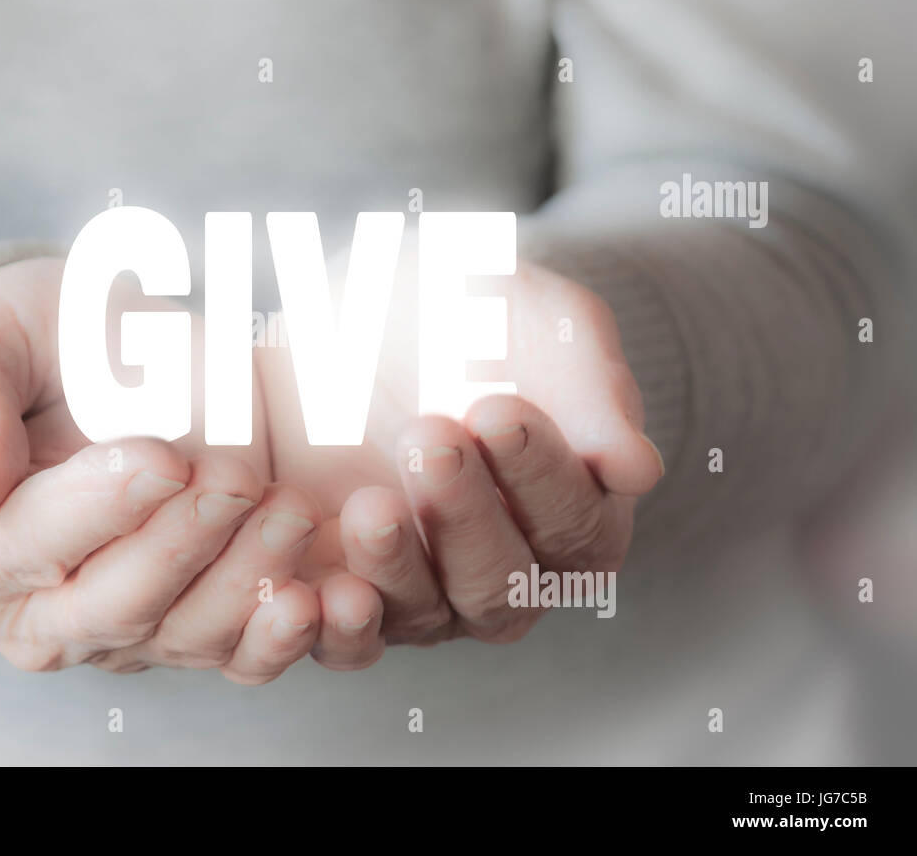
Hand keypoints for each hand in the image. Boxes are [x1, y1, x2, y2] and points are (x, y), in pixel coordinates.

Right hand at [0, 257, 330, 682]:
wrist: (111, 350)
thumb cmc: (35, 340)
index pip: (28, 546)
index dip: (98, 508)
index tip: (162, 457)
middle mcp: (39, 613)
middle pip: (115, 604)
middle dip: (184, 542)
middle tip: (237, 479)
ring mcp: (124, 630)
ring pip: (188, 634)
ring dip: (247, 581)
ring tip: (291, 512)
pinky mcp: (195, 624)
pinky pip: (241, 654)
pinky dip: (282, 632)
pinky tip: (322, 594)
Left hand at [268, 260, 664, 645]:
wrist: (360, 312)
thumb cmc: (472, 315)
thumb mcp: (539, 324)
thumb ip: (591, 389)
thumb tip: (636, 471)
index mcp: (573, 518)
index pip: (574, 523)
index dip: (538, 474)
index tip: (495, 409)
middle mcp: (505, 573)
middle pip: (502, 582)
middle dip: (465, 513)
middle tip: (429, 434)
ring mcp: (424, 593)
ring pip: (425, 613)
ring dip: (397, 564)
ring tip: (371, 504)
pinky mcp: (346, 597)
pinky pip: (345, 643)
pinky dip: (333, 628)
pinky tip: (317, 594)